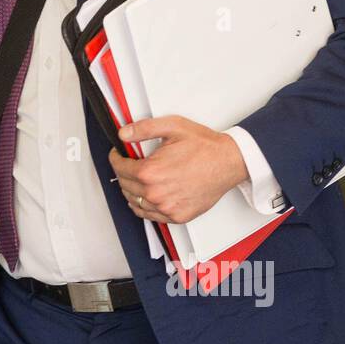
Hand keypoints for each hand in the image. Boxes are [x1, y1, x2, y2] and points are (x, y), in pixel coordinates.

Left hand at [109, 115, 249, 224]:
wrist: (229, 163)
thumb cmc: (205, 147)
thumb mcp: (172, 127)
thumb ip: (143, 129)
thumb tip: (124, 134)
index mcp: (151, 172)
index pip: (120, 168)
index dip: (115, 158)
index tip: (117, 155)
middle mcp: (156, 193)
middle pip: (125, 185)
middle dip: (123, 172)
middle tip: (128, 163)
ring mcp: (166, 208)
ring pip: (134, 202)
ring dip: (131, 190)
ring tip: (136, 179)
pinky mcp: (177, 216)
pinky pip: (150, 216)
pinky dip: (144, 206)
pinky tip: (147, 197)